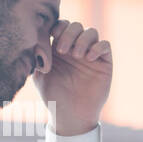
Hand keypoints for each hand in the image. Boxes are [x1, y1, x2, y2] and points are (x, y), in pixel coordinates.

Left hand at [33, 20, 111, 135]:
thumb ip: (37, 57)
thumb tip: (36, 40)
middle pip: (76, 25)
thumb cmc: (53, 97)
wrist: (70, 115)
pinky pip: (105, 45)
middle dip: (69, 33)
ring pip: (91, 32)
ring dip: (82, 40)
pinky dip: (97, 47)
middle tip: (62, 50)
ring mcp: (91, 55)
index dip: (57, 26)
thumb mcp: (40, 76)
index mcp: (59, 48)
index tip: (51, 36)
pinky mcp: (104, 63)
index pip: (61, 26)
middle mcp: (76, 48)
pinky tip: (89, 58)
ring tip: (76, 55)